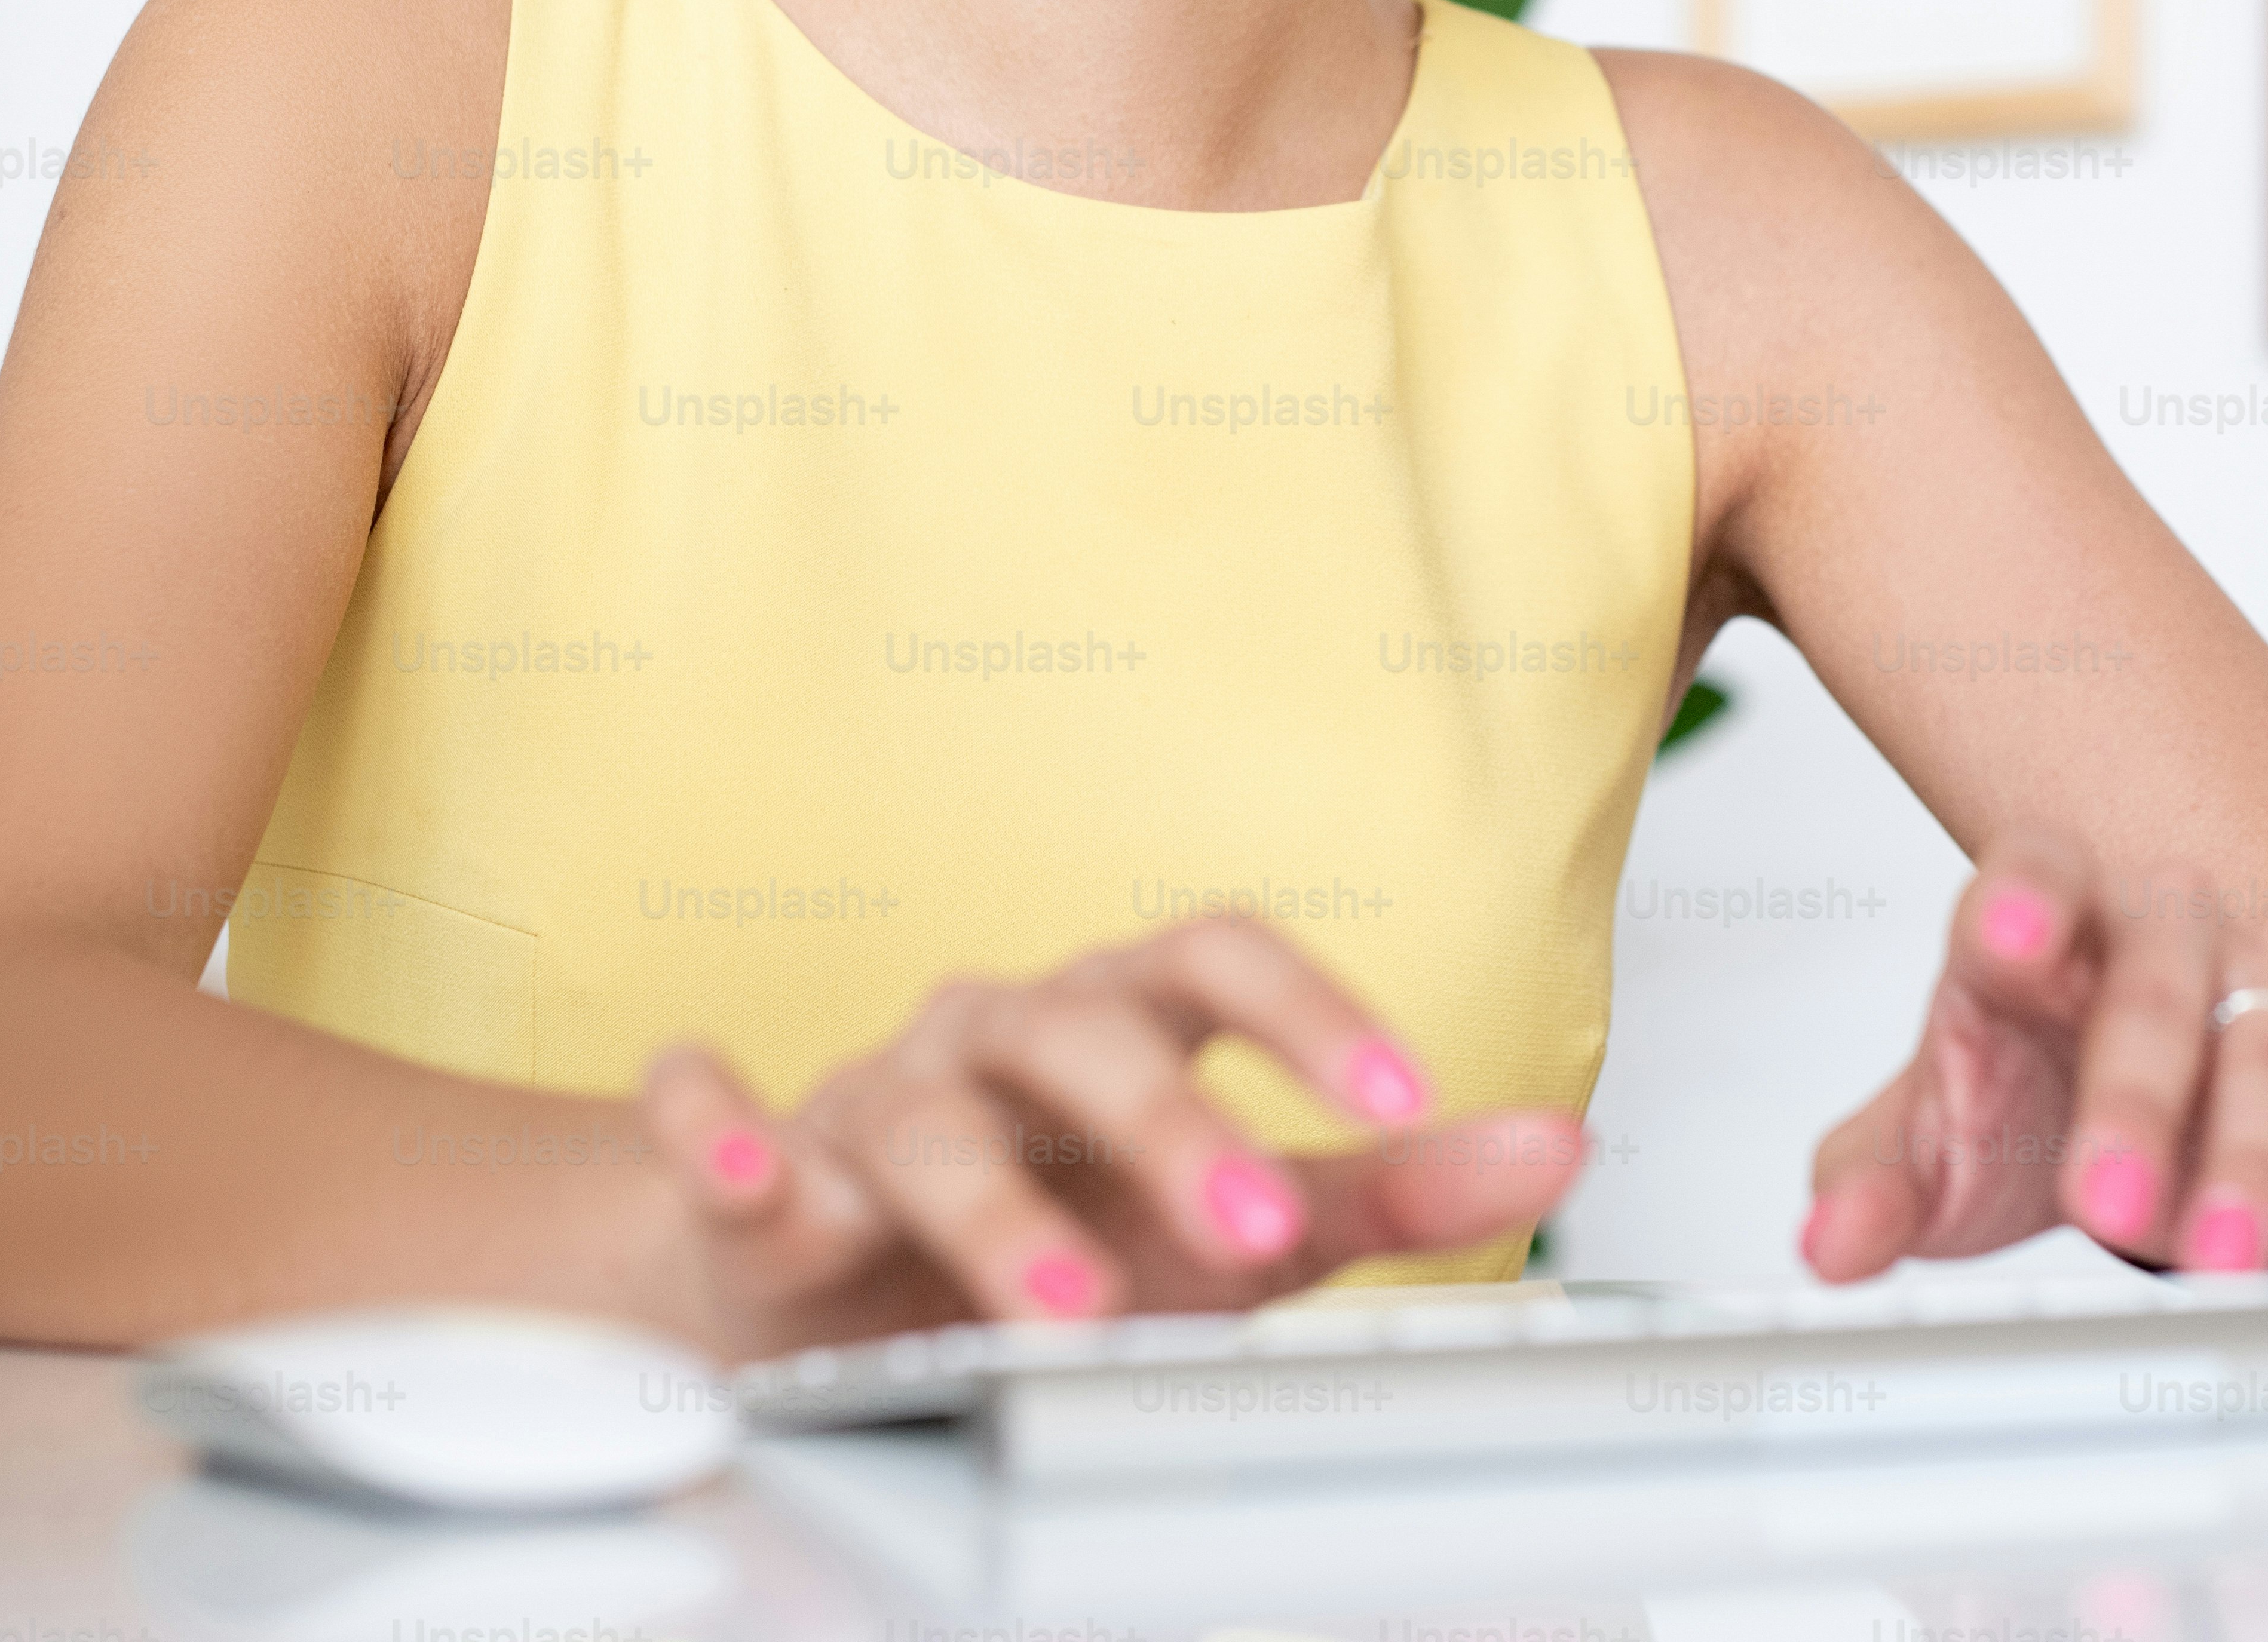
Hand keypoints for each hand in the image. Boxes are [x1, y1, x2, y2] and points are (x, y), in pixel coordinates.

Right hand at [632, 913, 1584, 1360]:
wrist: (844, 1278)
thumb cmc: (1063, 1226)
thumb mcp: (1236, 1216)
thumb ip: (1386, 1184)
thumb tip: (1555, 1148)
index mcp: (1119, 1019)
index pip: (1219, 961)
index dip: (1311, 1019)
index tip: (1402, 1101)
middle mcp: (1000, 1036)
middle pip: (1082, 1038)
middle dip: (1168, 1132)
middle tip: (1248, 1229)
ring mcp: (873, 1095)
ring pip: (929, 1112)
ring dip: (999, 1205)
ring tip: (1066, 1304)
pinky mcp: (753, 1169)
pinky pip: (712, 1123)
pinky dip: (723, 1135)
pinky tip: (750, 1173)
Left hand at [1799, 826, 2267, 1279]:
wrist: (2150, 1116)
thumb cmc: (2030, 1099)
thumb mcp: (1937, 1145)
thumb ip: (1876, 1181)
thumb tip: (1826, 1244)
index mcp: (2035, 928)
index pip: (2027, 880)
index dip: (2020, 899)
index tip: (2011, 931)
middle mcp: (2153, 933)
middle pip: (2148, 992)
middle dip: (2133, 1104)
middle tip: (2106, 1211)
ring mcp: (2257, 974)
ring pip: (2266, 1036)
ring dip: (2250, 1150)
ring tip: (2222, 1255)